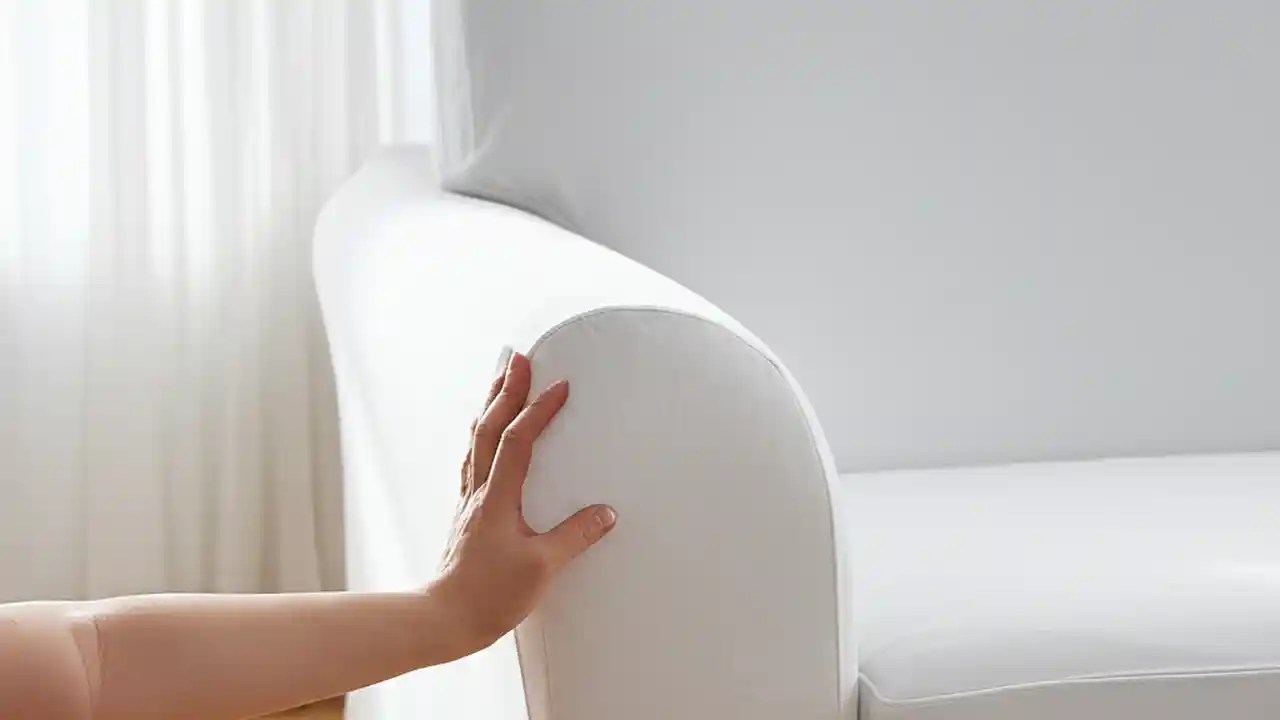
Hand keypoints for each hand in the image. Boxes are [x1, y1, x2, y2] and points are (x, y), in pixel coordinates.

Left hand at [431, 351, 616, 657]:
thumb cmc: (488, 596)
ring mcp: (470, 501)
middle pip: (487, 427)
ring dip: (490, 405)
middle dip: (505, 389)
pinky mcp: (469, 514)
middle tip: (518, 357)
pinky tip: (486, 434)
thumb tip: (606, 512)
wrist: (444, 620)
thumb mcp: (542, 568)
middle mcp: (478, 492)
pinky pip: (474, 459)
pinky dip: (482, 434)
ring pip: (475, 440)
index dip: (537, 410)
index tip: (560, 385)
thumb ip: (575, 536)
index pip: (517, 441)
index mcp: (496, 499)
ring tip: (502, 379)